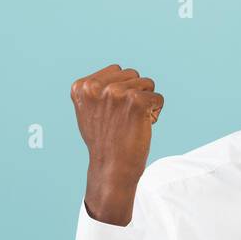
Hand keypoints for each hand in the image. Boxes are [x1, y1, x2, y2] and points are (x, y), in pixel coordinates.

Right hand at [70, 64, 163, 225]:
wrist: (111, 168)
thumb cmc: (104, 142)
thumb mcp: (89, 111)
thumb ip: (98, 89)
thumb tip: (118, 71)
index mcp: (82, 86)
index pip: (116, 71)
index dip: (121, 91)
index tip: (113, 113)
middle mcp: (96, 87)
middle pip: (133, 75)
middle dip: (135, 93)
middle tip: (124, 119)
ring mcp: (116, 93)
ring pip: (147, 84)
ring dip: (146, 102)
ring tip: (132, 122)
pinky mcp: (136, 101)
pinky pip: (158, 98)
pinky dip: (156, 112)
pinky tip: (143, 126)